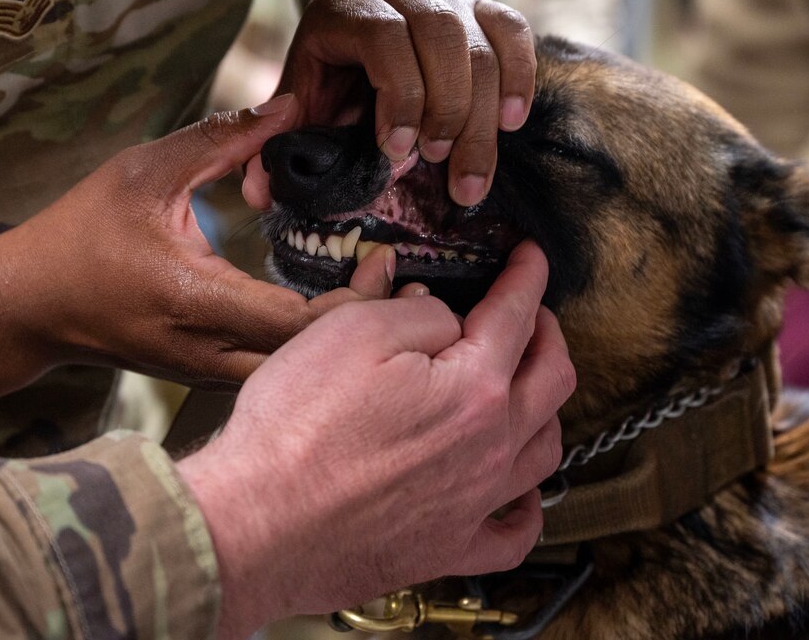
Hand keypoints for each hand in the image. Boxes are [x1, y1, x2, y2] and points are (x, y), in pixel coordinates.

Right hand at [0, 96, 410, 436]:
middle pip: (312, 363)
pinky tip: (331, 306)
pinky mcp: (205, 377)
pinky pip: (274, 370)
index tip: (381, 258)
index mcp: (196, 300)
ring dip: (340, 339)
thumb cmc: (81, 233)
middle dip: (364, 327)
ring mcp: (206, 374)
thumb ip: (224, 138)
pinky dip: (311, 345)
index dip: (357, 303)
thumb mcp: (146, 170)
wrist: (28, 306)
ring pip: (297, 375)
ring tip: (373, 290)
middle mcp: (208, 353)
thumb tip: (293, 102)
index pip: (302, 325)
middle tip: (395, 278)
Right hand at [178, 241, 574, 639]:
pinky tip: (519, 496)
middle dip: (548, 336)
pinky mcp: (447, 551)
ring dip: (545, 408)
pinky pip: (514, 536)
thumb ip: (419, 314)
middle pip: (552, 380)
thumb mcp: (352, 330)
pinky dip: (528, 509)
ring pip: (545, 450)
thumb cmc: (295, 427)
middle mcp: (491, 448)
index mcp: (475, 387)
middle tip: (533, 314)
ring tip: (528, 389)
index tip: (531, 257)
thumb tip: (447, 318)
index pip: (517, 315)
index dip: (528, 276)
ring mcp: (474, 506)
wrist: (255, 526)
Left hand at [253, 0, 536, 207]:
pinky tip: (509, 123)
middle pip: (440, 33)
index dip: (399, 93)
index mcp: (341, 6)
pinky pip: (512, 31)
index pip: (382, 35)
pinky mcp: (479, 8)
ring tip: (467, 170)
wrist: (355, 48)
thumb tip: (256, 191)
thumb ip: (270, 144)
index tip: (398, 149)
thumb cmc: (326, 88)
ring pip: (479, 39)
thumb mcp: (294, 109)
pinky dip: (518, 77)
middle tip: (437, 164)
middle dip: (446, 108)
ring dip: (480, 111)